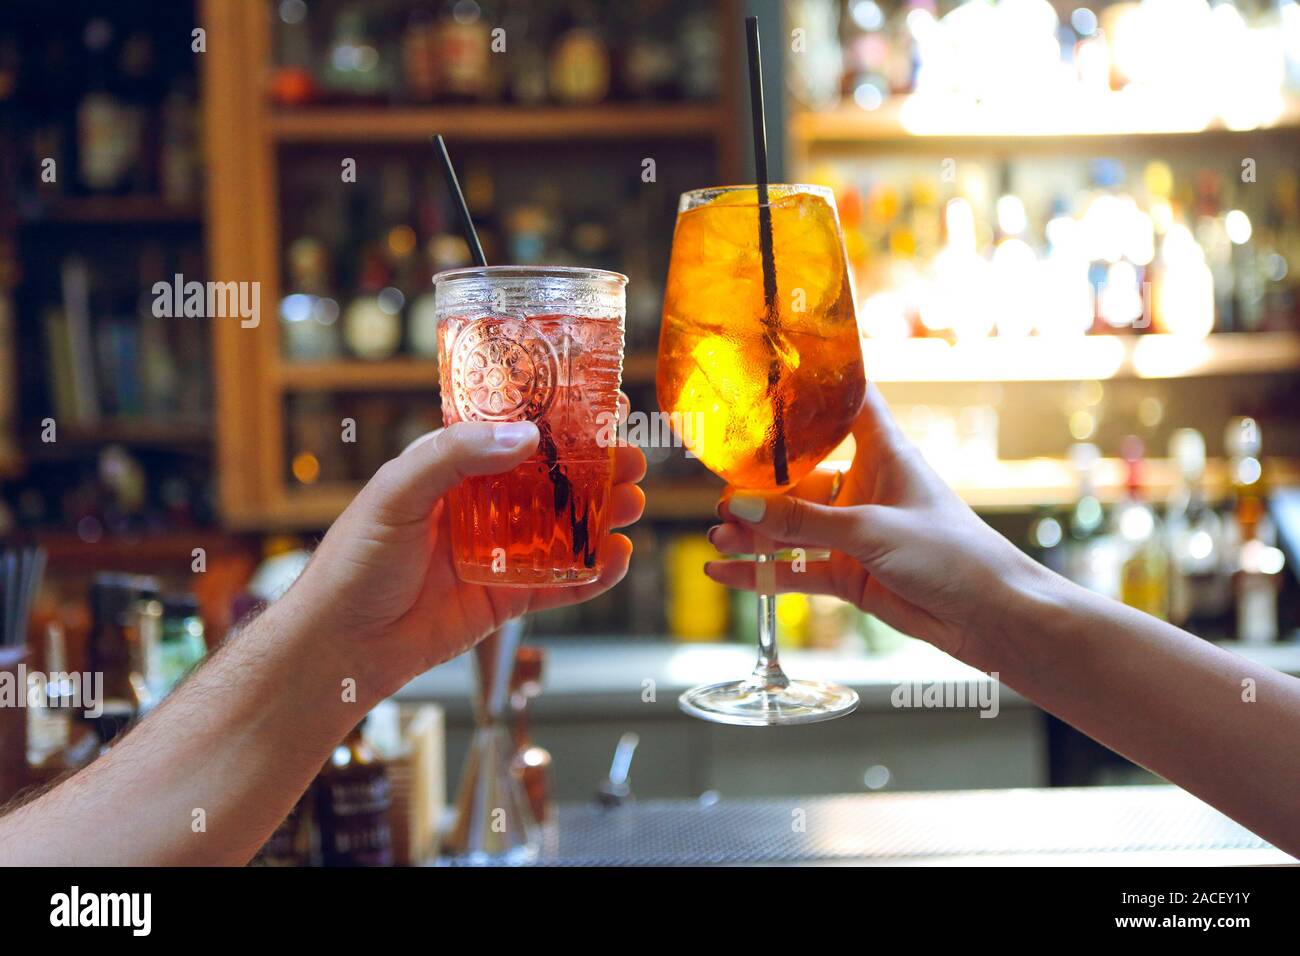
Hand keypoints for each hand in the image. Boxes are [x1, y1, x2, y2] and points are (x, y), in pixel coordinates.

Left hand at [285, 398, 645, 695]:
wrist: (341, 646)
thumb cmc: (354, 561)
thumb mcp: (398, 491)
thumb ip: (457, 456)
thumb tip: (527, 437)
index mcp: (454, 469)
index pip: (515, 432)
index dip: (561, 418)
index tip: (603, 403)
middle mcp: (482, 507)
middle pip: (553, 481)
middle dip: (596, 469)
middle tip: (632, 459)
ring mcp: (499, 554)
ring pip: (565, 529)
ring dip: (603, 516)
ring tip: (633, 504)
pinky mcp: (508, 600)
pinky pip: (561, 584)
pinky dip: (593, 574)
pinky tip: (616, 558)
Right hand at [705, 385, 1038, 668]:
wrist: (989, 617)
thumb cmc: (951, 553)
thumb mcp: (870, 530)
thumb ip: (800, 521)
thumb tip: (736, 505)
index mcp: (884, 453)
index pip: (847, 403)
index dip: (814, 387)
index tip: (771, 376)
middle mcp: (866, 487)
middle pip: (802, 475)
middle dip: (760, 484)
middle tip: (721, 492)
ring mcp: (856, 533)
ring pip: (793, 527)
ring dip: (755, 532)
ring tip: (718, 534)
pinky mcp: (851, 574)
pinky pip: (796, 570)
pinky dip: (762, 573)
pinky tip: (725, 572)